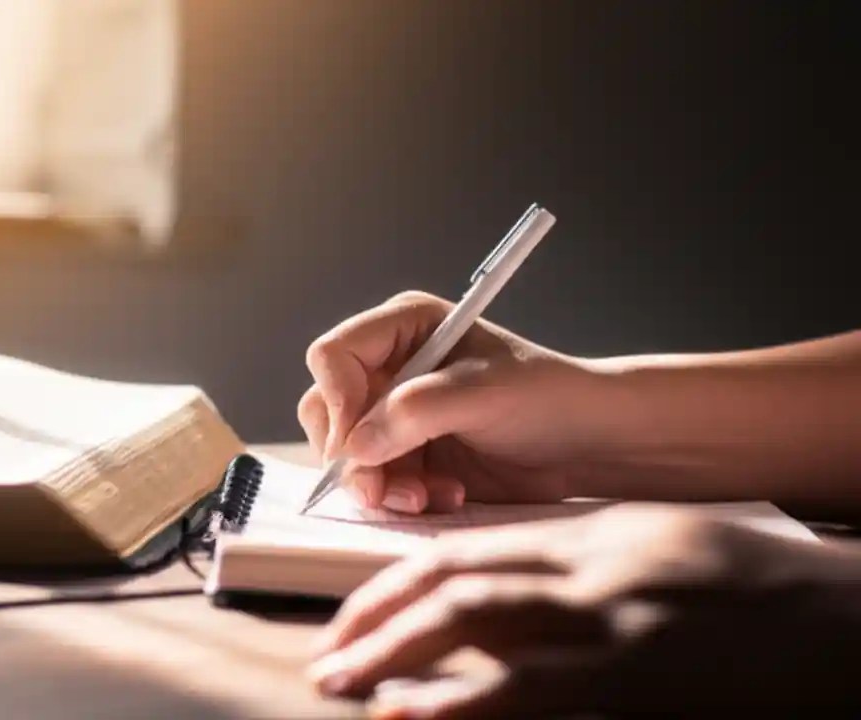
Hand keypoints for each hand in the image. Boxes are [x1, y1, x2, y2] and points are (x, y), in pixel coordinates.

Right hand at [298, 291, 606, 512]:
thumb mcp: (484, 394)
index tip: (356, 443)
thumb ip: (415, 412)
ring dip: (379, 484)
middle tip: (382, 487)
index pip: (333, 356)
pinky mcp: (404, 455)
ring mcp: (392, 414)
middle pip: (325, 409)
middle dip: (351, 455)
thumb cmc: (547, 398)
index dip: (337, 399)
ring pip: (343, 455)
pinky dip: (401, 498)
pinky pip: (372, 482)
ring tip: (428, 497)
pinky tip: (445, 496)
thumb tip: (354, 447)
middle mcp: (388, 367)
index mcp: (402, 328)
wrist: (585, 444)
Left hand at [306, 504, 860, 716]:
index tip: (353, 618)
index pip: (466, 551)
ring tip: (342, 681)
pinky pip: (531, 688)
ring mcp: (615, 620)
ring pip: (478, 621)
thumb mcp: (659, 556)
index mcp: (593, 537)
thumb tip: (501, 608)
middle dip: (375, 618)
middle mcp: (592, 568)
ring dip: (395, 652)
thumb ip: (578, 572)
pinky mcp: (642, 676)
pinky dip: (463, 701)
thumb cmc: (762, 591)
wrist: (849, 619)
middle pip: (455, 581)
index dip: (395, 584)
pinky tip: (413, 713)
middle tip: (327, 659)